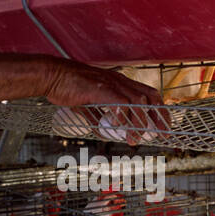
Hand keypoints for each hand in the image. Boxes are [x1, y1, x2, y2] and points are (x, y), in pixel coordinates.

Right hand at [42, 59, 168, 144]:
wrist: (52, 76)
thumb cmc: (67, 88)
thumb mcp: (86, 106)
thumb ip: (96, 118)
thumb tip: (102, 133)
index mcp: (119, 83)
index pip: (149, 94)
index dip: (159, 110)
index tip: (162, 127)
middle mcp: (120, 81)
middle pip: (151, 96)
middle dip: (160, 117)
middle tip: (161, 135)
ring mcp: (111, 83)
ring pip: (138, 101)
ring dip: (139, 123)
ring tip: (133, 139)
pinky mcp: (101, 88)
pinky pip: (121, 102)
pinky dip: (123, 116)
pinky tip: (116, 126)